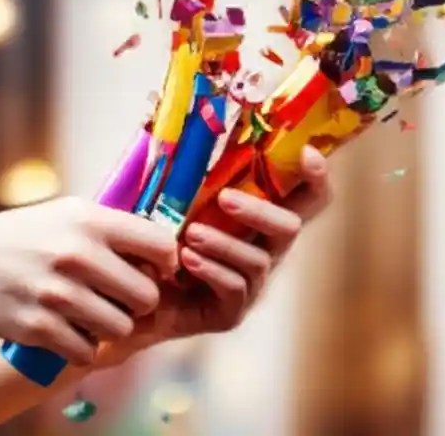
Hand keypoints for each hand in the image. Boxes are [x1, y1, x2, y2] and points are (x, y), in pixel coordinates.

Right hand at [0, 198, 177, 365]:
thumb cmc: (29, 235)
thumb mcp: (72, 213)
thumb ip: (117, 229)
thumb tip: (170, 249)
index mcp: (90, 221)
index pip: (161, 246)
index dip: (166, 263)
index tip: (155, 270)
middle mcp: (76, 256)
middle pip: (147, 296)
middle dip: (139, 301)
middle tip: (122, 297)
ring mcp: (56, 294)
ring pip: (121, 328)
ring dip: (112, 326)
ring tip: (93, 312)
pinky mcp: (38, 328)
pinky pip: (88, 351)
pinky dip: (83, 346)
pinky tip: (70, 329)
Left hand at [95, 146, 332, 367]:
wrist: (128, 294)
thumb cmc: (156, 240)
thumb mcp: (176, 203)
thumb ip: (194, 177)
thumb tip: (193, 131)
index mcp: (259, 220)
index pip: (306, 198)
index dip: (316, 177)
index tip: (306, 154)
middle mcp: (264, 251)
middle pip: (291, 227)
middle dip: (260, 211)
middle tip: (224, 199)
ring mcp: (252, 284)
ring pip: (258, 260)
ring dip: (224, 244)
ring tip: (190, 235)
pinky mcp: (232, 312)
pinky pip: (235, 289)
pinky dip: (211, 270)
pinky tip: (185, 261)